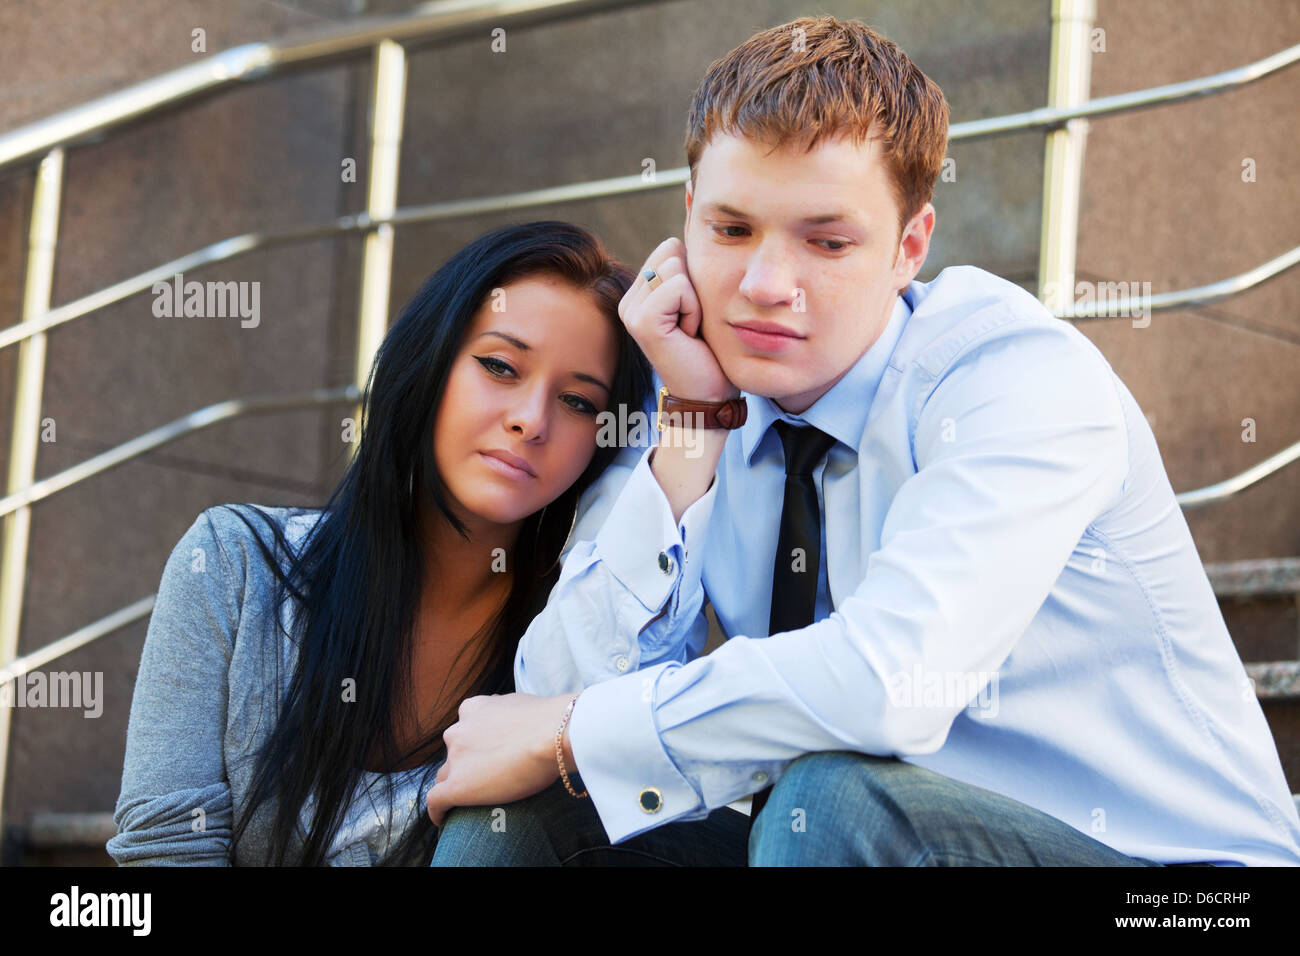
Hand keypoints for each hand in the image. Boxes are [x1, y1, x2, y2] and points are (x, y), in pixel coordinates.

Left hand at [424, 692, 574, 827]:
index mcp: (473, 709)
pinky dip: (437, 812)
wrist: (552, 734)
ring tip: (464, 802)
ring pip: (444, 777)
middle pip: (453, 754)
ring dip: (453, 786)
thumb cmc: (549, 721)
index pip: (464, 729)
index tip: (483, 755)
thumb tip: (522, 724)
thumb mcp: (522, 705)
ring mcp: (456, 759)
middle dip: (464, 765)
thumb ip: (510, 714)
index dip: (472, 744)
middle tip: (485, 779)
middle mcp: (459, 731)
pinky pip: (436, 802)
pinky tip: (442, 820)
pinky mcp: (457, 786)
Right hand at [619, 237, 738, 402]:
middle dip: (695, 285)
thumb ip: (688, 269)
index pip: (670, 247)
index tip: (693, 312)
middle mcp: (629, 299)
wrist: (709, 393)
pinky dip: (694, 309)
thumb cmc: (710, 348)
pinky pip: (678, 287)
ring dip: (696, 298)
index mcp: (639, 292)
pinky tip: (688, 334)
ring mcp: (631, 311)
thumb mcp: (698, 300)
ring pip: (676, 267)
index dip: (694, 275)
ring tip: (691, 328)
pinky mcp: (642, 321)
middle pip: (672, 251)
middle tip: (692, 322)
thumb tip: (693, 231)